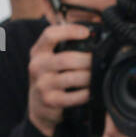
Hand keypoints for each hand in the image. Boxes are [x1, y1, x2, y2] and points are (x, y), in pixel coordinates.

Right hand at [27, 21, 92, 136]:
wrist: (39, 105)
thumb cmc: (50, 77)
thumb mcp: (49, 59)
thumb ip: (64, 47)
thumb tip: (92, 36)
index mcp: (38, 52)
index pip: (50, 35)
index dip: (69, 31)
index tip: (86, 33)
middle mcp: (37, 66)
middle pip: (67, 59)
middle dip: (87, 60)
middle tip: (99, 60)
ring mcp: (42, 85)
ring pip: (72, 78)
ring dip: (89, 77)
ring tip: (97, 75)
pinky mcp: (49, 101)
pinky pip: (73, 97)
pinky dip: (85, 94)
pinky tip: (90, 91)